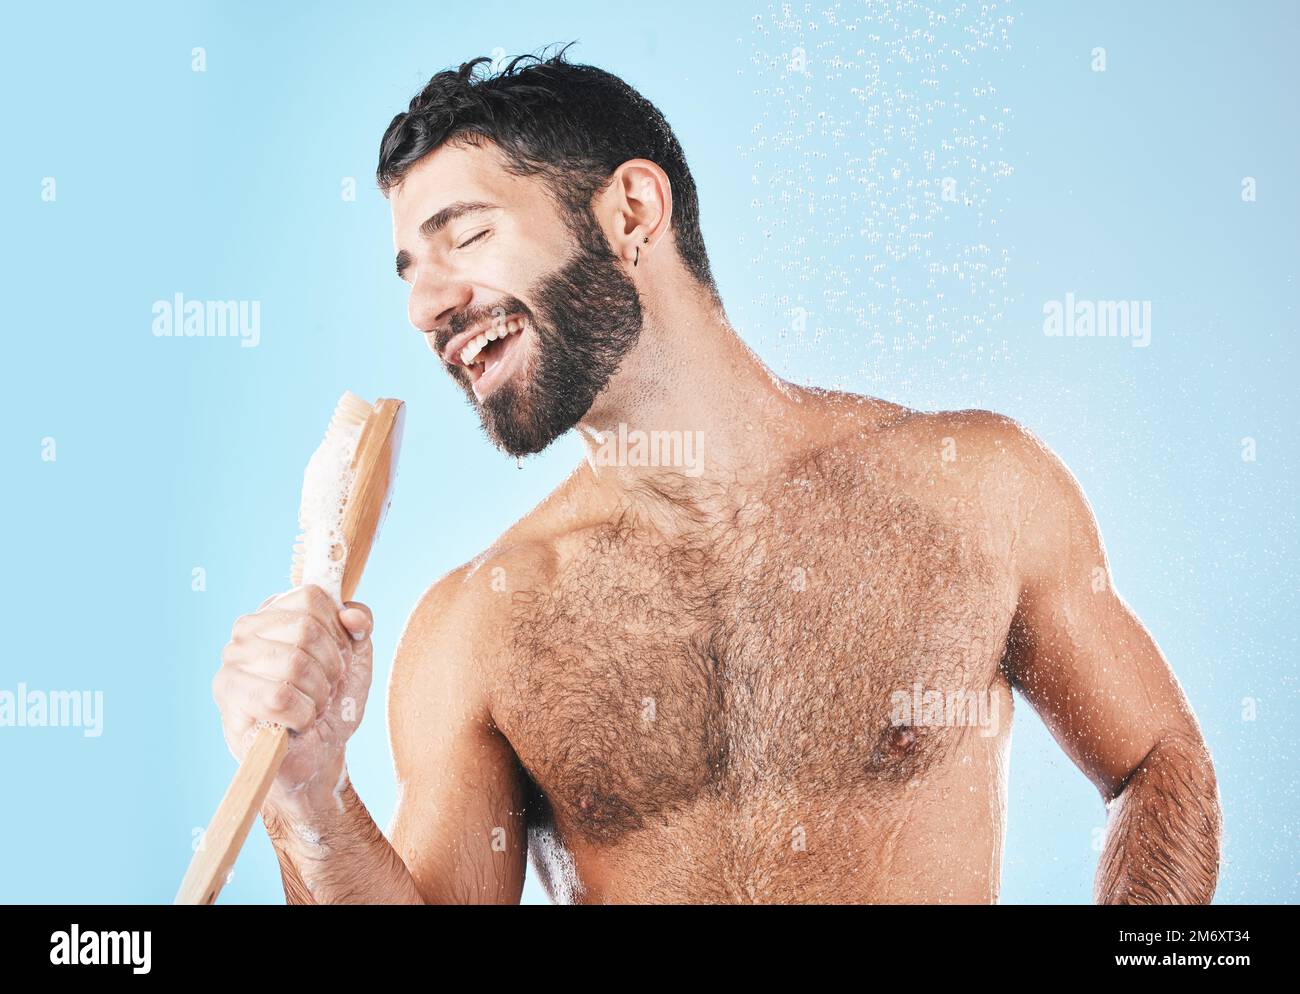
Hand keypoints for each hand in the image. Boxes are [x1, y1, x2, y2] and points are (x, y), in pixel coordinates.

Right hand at [212, 584, 373, 813]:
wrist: (319, 756)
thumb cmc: (332, 702)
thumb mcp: (357, 658)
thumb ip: (359, 625)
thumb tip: (351, 615)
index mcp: (275, 612)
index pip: (312, 597)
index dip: (337, 632)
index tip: (337, 659)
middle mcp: (246, 631)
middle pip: (306, 629)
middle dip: (331, 668)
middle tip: (325, 690)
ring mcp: (232, 663)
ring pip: (293, 664)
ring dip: (317, 695)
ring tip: (310, 706)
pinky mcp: (229, 699)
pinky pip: (280, 698)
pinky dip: (302, 716)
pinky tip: (296, 723)